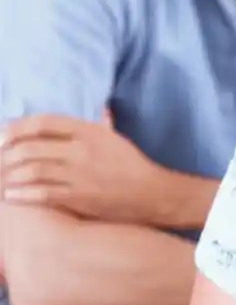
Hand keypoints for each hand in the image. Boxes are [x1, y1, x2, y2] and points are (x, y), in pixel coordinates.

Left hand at [0, 114, 168, 223]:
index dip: (17, 127)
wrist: (152, 193)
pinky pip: (42, 194)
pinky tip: (12, 195)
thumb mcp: (117, 138)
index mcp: (90, 131)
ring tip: (3, 178)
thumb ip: (104, 123)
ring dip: (11, 175)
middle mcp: (83, 150)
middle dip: (7, 154)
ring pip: (32, 170)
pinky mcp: (79, 197)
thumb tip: (102, 108)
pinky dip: (22, 194)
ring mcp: (80, 174)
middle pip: (31, 147)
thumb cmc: (132, 165)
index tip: (3, 134)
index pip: (44, 123)